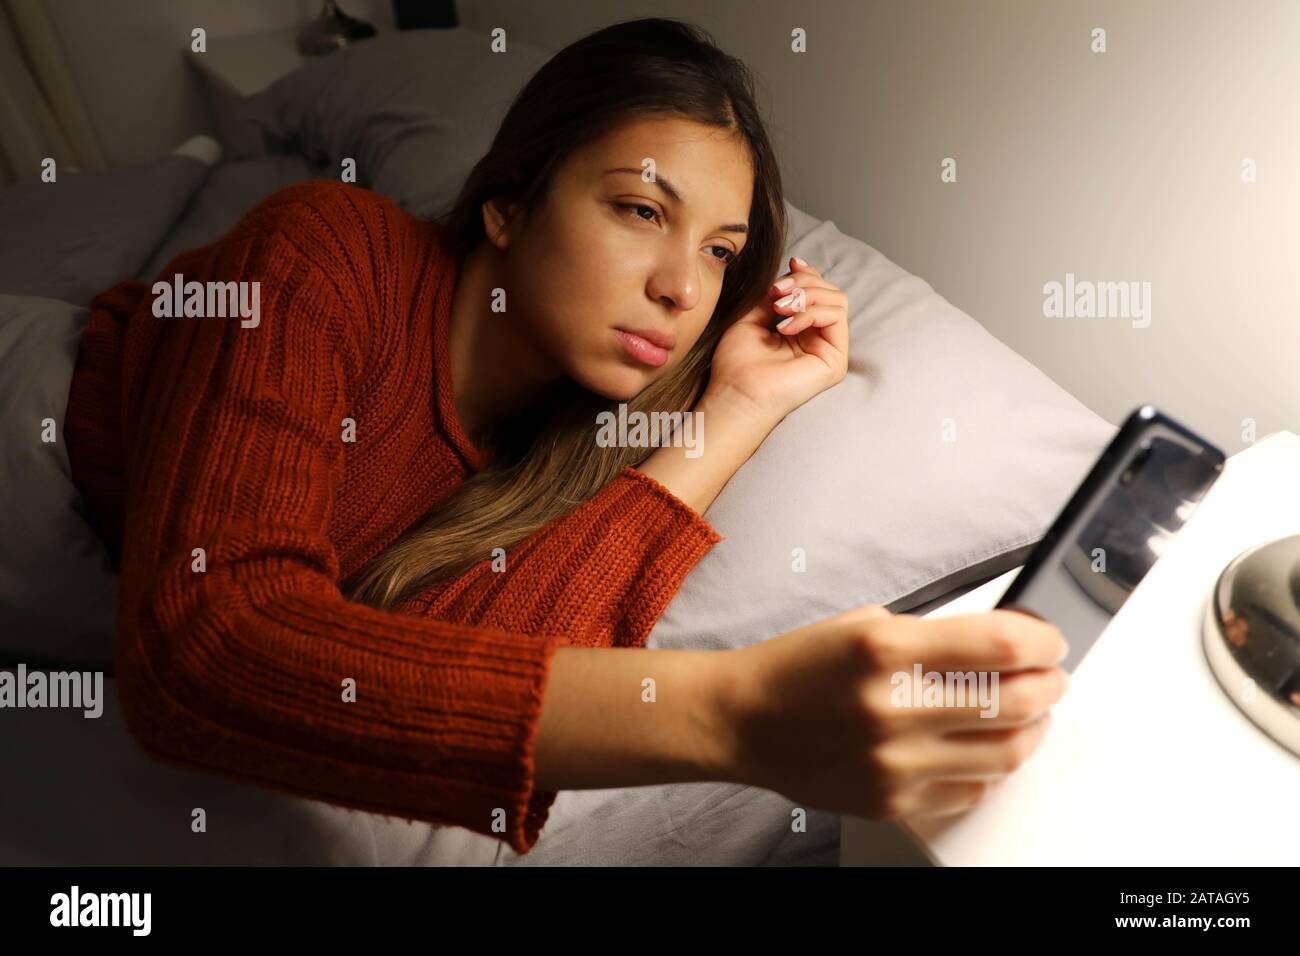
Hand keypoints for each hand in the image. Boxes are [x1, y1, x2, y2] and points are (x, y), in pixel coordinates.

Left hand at [705, 255, 849, 425]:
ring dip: (806, 295)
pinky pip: (836, 316)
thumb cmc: (737, 363)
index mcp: (801, 330)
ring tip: (779, 309)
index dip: (807, 273)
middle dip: (804, 282)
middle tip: (776, 292)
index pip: (817, 291)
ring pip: (837, 299)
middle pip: (830, 291)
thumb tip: (796, 265)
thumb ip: (774, 293)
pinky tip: (785, 326)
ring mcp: (829, 350)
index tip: (790, 263)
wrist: (735, 393)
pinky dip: (810, 312)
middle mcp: (818, 340)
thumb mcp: (752, 315)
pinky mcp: (836, 360)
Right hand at [715, 605, 1068, 820]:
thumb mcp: (865, 624)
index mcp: (886, 649)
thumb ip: (934, 637)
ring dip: (1031, 730)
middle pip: (1017, 702)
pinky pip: (972, 789)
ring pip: (1005, 754)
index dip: (1043, 643)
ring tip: (1026, 714)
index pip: (1002, 646)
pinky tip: (985, 746)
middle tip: (1049, 678)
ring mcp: (895, 761)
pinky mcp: (893, 799)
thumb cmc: (798, 668)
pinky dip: (992, 766)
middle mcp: (893, 707)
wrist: (743, 720)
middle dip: (1049, 686)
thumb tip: (1002, 648)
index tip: (1048, 643)